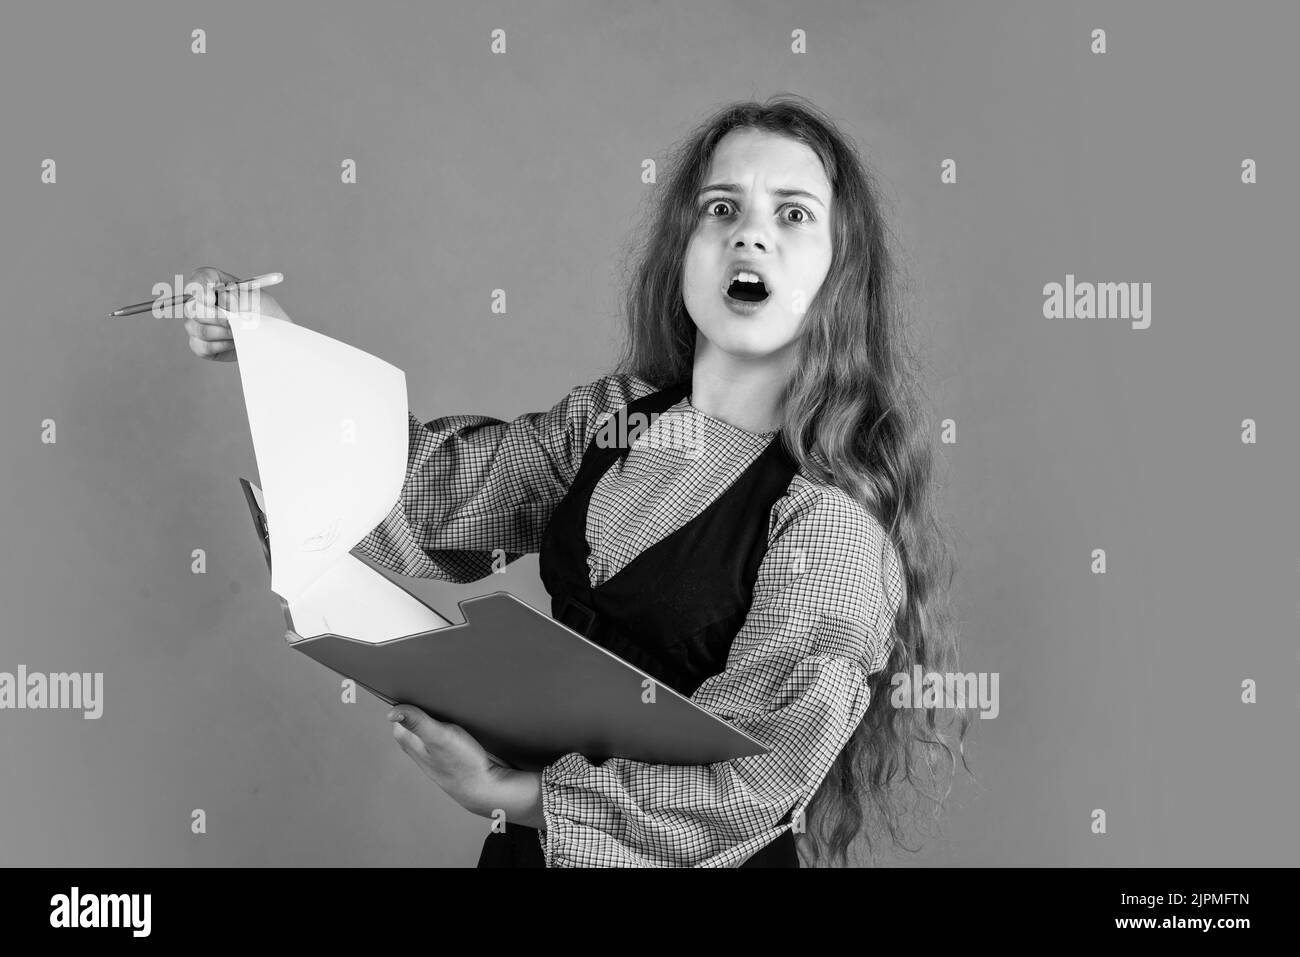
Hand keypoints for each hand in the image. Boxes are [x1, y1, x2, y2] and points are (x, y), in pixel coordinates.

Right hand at [181, 265, 292, 361]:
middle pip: (192, 308)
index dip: (200, 289)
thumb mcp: (256, 299)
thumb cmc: (261, 311)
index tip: (211, 299)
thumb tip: (225, 298)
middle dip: (217, 317)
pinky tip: (235, 341)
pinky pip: (202, 346)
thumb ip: (240, 297)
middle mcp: (198, 302)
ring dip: (224, 332)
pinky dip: (222, 345)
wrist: (270, 334)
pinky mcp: (199, 344)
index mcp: (212, 282)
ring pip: (199, 329)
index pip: (199, 279)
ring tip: (241, 331)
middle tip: (236, 322)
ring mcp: (195, 323)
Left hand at [388, 706, 544, 828]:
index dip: (414, 696)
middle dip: (428, 702)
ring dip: (442, 711)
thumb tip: (391, 712)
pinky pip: (443, 727)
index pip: (401, 706)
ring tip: (455, 712)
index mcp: (407, 739)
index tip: (429, 693)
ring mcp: (430, 747)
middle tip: (445, 701)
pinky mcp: (445, 749)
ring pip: (431, 718)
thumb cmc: (463, 764)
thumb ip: (417, 722)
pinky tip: (462, 723)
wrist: (485, 786)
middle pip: (416, 711)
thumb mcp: (439, 738)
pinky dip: (451, 721)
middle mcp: (415, 743)